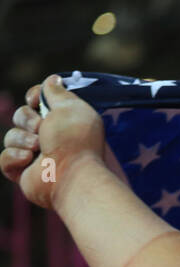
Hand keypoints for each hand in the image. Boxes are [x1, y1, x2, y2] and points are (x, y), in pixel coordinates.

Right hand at [1, 75, 110, 208]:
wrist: (71, 175)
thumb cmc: (74, 141)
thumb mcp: (69, 108)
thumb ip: (58, 92)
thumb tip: (52, 79)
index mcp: (63, 122)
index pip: (37, 101)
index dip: (33, 96)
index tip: (36, 100)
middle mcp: (51, 138)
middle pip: (20, 116)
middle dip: (26, 119)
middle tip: (41, 129)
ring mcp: (37, 156)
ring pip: (11, 137)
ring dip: (22, 139)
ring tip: (38, 148)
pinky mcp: (24, 173)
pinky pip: (4, 158)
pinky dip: (14, 157)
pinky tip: (28, 161)